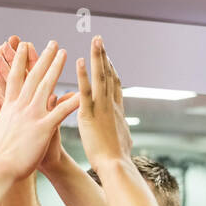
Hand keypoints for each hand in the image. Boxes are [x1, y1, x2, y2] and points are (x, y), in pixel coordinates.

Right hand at [0, 39, 78, 179]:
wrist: (0, 170)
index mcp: (9, 107)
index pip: (15, 78)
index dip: (19, 60)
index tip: (23, 46)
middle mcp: (20, 107)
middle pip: (33, 77)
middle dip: (43, 58)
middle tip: (52, 44)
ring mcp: (32, 116)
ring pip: (46, 86)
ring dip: (56, 69)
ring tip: (65, 54)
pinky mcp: (43, 128)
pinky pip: (61, 112)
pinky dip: (72, 102)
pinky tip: (82, 92)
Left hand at [75, 35, 131, 168]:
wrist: (115, 166)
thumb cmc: (117, 160)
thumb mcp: (121, 142)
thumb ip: (120, 134)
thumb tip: (125, 136)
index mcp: (117, 111)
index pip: (114, 85)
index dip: (111, 70)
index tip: (107, 57)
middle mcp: (111, 105)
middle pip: (109, 75)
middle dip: (104, 56)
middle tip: (99, 39)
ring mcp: (102, 108)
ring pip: (100, 77)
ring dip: (97, 57)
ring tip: (95, 40)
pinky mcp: (90, 114)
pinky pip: (86, 91)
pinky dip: (84, 75)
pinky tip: (80, 60)